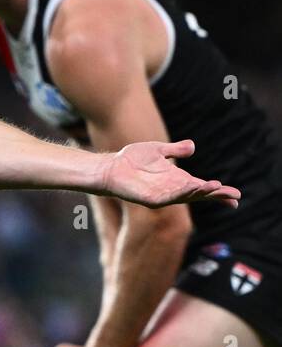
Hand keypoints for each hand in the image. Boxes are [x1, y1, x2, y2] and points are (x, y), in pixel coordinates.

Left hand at [100, 140, 239, 208]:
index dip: (218, 192)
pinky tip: (192, 187)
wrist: (110, 167)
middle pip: (199, 195)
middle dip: (215, 195)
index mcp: (178, 180)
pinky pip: (169, 197)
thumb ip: (175, 150)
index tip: (236, 195)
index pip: (202, 187)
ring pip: (186, 196)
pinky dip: (181, 193)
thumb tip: (192, 146)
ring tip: (216, 187)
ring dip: (201, 192)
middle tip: (234, 196)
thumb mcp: (158, 150)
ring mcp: (162, 195)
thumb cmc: (132, 159)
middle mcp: (173, 189)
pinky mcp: (150, 199)